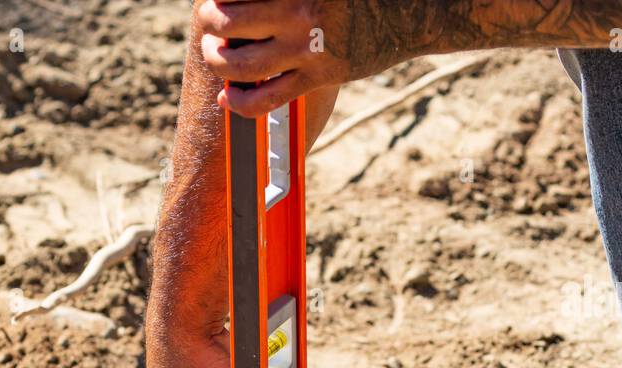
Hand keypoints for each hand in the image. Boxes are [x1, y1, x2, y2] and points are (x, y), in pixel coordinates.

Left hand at [197, 0, 356, 116]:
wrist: (413, 9)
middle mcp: (297, 12)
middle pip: (227, 22)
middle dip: (208, 22)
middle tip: (208, 22)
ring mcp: (307, 48)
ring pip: (240, 65)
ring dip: (215, 60)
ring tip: (212, 52)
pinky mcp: (318, 77)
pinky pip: (267, 99)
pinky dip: (239, 103)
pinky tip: (227, 97)